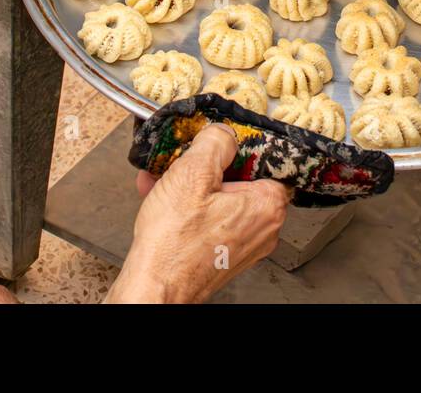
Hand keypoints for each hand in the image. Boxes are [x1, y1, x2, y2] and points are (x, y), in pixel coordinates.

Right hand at [107, 123, 288, 302]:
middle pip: (239, 180)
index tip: (215, 145)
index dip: (237, 149)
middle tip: (182, 161)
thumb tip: (224, 133)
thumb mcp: (193, 174)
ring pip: (219, 200)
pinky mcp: (222, 255)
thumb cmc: (173, 243)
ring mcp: (243, 245)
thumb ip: (215, 142)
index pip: (266, 162)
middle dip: (205, 168)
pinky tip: (161, 197)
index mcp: (267, 206)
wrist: (152, 286)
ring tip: (163, 178)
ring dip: (189, 186)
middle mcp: (263, 229)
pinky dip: (187, 208)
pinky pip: (208, 220)